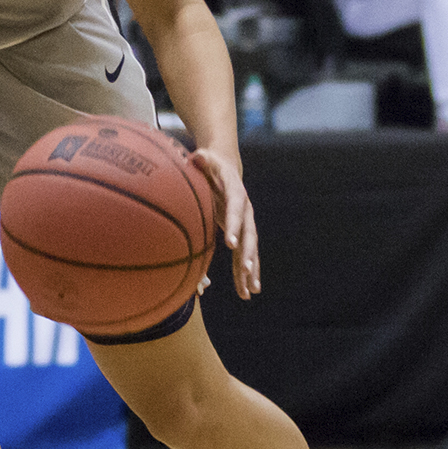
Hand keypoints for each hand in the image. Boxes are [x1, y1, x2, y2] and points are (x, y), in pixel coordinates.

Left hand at [189, 147, 259, 298]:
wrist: (225, 169)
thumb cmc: (211, 165)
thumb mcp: (206, 159)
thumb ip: (202, 160)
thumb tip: (196, 156)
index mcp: (235, 193)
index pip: (235, 210)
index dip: (234, 226)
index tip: (230, 243)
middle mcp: (244, 211)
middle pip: (249, 234)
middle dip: (247, 253)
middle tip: (244, 270)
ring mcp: (245, 224)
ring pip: (250, 250)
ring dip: (250, 270)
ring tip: (251, 291)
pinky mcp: (241, 234)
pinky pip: (244, 256)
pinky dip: (245, 274)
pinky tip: (246, 292)